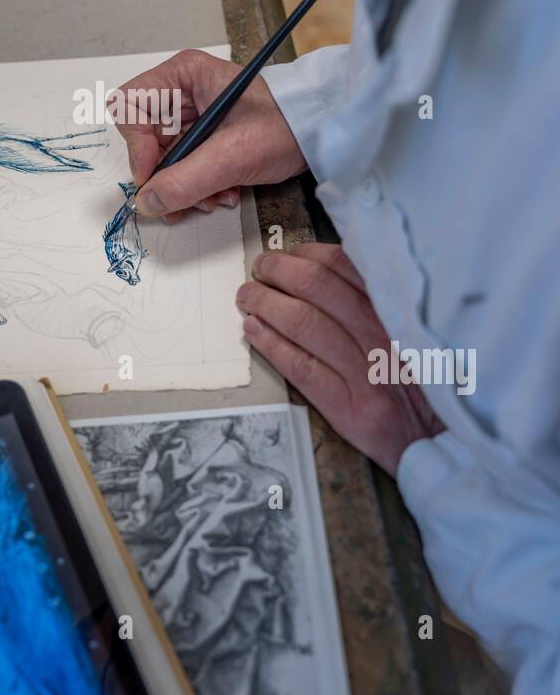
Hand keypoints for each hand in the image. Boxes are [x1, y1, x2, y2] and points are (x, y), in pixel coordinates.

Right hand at [111, 49, 305, 220]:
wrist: (321, 133)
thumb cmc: (286, 125)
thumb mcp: (233, 155)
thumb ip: (186, 181)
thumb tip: (147, 202)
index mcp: (185, 75)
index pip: (130, 106)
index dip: (136, 145)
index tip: (151, 177)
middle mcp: (183, 93)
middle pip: (144, 139)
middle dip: (165, 175)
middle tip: (183, 199)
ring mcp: (192, 117)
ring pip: (163, 159)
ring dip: (184, 187)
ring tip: (214, 198)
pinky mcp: (204, 138)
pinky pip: (183, 168)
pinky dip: (198, 187)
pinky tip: (222, 193)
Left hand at [237, 243, 443, 475]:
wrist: (446, 440)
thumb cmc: (424, 380)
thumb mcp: (415, 328)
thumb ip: (381, 299)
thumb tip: (328, 269)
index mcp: (397, 309)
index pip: (343, 266)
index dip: (306, 255)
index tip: (287, 254)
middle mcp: (381, 333)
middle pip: (317, 288)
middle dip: (278, 272)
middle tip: (259, 269)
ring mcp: (365, 371)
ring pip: (303, 323)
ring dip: (266, 304)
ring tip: (248, 297)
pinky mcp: (350, 405)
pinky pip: (301, 367)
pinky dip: (271, 344)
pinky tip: (254, 332)